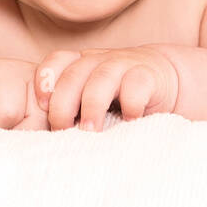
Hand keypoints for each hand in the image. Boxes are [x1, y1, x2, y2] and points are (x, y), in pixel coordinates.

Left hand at [34, 46, 178, 130]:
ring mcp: (123, 65)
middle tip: (63, 131)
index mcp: (79, 64)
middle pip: (74, 75)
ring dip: (92, 106)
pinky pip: (136, 84)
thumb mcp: (90, 99)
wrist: (164, 78)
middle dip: (64, 104)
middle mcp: (98, 61)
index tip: (43, 107)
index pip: (56, 61)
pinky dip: (131, 103)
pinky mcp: (148, 75)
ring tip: (90, 132)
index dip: (46, 80)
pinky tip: (129, 121)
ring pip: (102, 78)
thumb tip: (43, 145)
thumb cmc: (118, 97)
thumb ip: (71, 112)